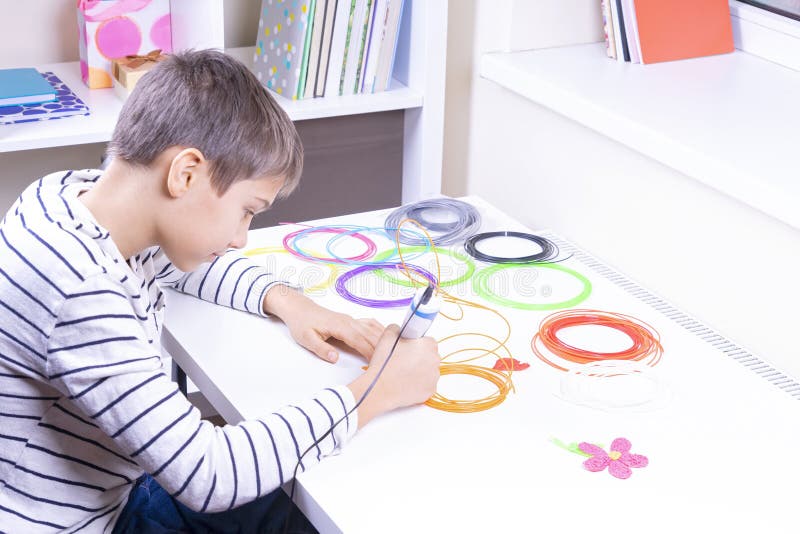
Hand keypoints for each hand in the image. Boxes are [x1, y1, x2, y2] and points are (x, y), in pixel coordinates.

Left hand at [263, 285, 382, 362]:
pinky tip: (387, 336)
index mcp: (339, 326)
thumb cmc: (302, 323)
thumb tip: (335, 358)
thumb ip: (321, 349)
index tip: (378, 364)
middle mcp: (349, 321)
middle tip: (392, 362)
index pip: (360, 340)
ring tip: (395, 351)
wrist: (299, 309)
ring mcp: (351, 320)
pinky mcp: (351, 321)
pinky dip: (380, 330)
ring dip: (384, 339)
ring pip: (373, 329)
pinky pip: (369, 324)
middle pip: (371, 335)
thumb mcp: (306, 339)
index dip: (371, 352)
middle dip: (382, 348)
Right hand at [347, 324, 439, 427]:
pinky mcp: (430, 391)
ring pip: (428, 370)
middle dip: (418, 357)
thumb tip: (402, 330)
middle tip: (402, 360)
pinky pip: (426, 384)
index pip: (427, 340)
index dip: (416, 343)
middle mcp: (435, 360)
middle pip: (429, 355)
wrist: (380, 389)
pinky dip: (418, 383)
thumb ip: (398, 328)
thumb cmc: (384, 362)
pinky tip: (405, 383)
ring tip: (401, 373)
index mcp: (429, 344)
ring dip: (418, 370)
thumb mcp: (387, 336)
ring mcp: (434, 377)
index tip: (407, 348)